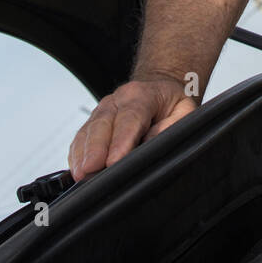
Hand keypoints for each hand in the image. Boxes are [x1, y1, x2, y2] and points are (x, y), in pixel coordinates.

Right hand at [67, 75, 196, 180]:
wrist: (158, 88)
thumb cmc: (171, 102)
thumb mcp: (184, 110)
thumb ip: (173, 126)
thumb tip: (151, 143)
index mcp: (141, 95)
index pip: (130, 118)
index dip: (120, 141)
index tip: (113, 161)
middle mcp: (117, 100)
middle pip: (102, 124)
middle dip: (94, 149)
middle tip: (89, 171)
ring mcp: (102, 110)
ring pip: (88, 131)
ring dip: (82, 154)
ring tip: (80, 174)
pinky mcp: (93, 121)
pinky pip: (80, 137)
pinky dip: (76, 153)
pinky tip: (76, 168)